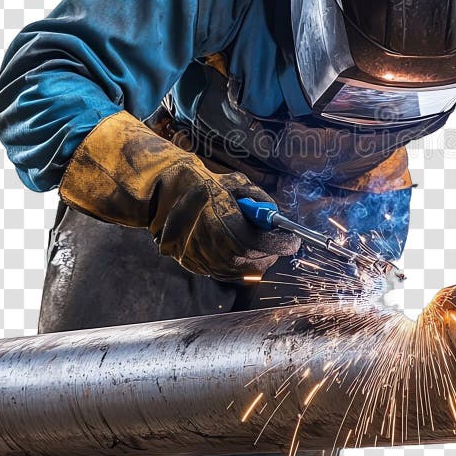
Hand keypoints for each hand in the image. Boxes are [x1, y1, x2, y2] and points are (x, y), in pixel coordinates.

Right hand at [59, 111, 299, 280]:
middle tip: (281, 242)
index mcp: (218, 219)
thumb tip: (276, 219)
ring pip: (239, 270)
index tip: (294, 240)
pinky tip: (242, 250)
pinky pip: (225, 272)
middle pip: (252, 261)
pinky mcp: (194, 265)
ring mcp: (198, 258)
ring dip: (256, 259)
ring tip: (262, 244)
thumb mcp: (236, 183)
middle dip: (270, 252)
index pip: (256, 243)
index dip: (279, 244)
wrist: (162, 195)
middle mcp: (207, 243)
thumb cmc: (202, 184)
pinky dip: (240, 264)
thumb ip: (259, 201)